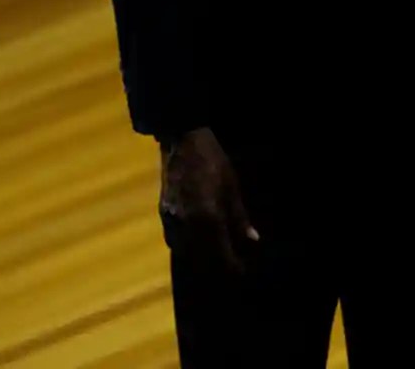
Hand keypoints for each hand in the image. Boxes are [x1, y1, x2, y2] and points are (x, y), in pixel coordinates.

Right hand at [159, 127, 258, 272]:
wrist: (182, 142)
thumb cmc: (213, 162)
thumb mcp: (232, 188)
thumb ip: (239, 218)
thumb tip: (252, 241)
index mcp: (208, 220)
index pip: (222, 257)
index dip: (234, 268)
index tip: (243, 272)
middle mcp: (188, 227)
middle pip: (203, 262)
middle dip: (217, 269)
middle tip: (232, 267)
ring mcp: (172, 222)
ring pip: (187, 254)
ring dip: (201, 261)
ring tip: (216, 258)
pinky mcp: (163, 215)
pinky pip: (174, 241)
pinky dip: (186, 248)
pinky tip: (196, 244)